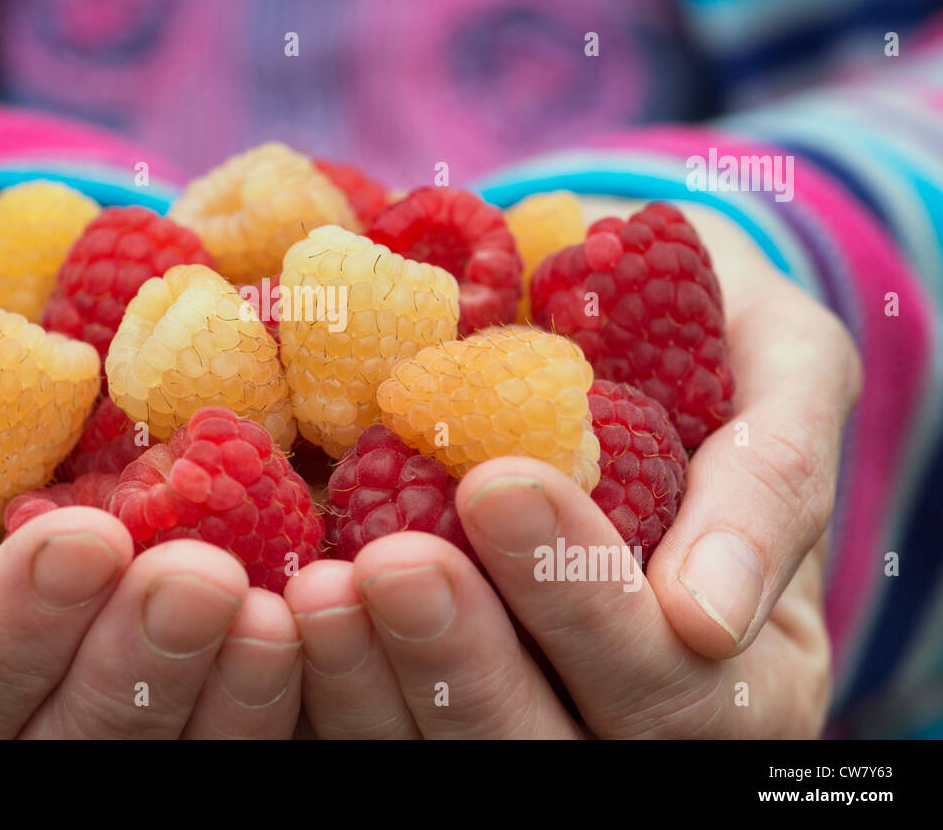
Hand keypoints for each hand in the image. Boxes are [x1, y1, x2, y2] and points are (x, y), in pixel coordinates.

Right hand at [0, 198, 301, 737]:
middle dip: (126, 677)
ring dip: (215, 696)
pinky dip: (273, 681)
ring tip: (268, 611)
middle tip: (196, 579)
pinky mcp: (187, 664)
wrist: (30, 302)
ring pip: (153, 755)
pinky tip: (311, 610)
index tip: (83, 539)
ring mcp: (93, 688)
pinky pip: (227, 714)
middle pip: (54, 754)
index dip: (4, 643)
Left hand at [287, 197, 859, 737]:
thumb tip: (709, 616)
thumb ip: (773, 474)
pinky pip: (369, 723)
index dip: (585, 603)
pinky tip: (283, 612)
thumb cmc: (712, 333)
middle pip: (545, 745)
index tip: (500, 485)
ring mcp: (519, 705)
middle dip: (468, 661)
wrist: (603, 314)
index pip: (671, 684)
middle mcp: (621, 714)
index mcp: (738, 669)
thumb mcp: (783, 363)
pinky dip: (325, 679)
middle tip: (397, 566)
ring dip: (376, 683)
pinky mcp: (421, 682)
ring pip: (444, 752)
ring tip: (321, 591)